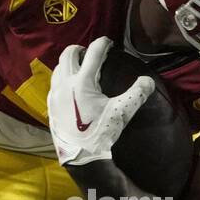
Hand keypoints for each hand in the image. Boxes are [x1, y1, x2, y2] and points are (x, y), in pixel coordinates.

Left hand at [47, 37, 153, 166]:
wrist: (80, 156)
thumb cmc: (100, 133)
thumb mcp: (121, 113)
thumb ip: (137, 93)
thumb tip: (148, 80)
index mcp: (83, 82)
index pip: (94, 53)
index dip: (103, 44)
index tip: (108, 43)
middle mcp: (65, 84)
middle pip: (68, 54)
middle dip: (79, 49)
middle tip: (89, 52)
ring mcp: (55, 94)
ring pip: (58, 68)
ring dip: (68, 63)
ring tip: (78, 67)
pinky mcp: (50, 106)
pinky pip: (53, 84)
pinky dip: (61, 78)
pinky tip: (69, 87)